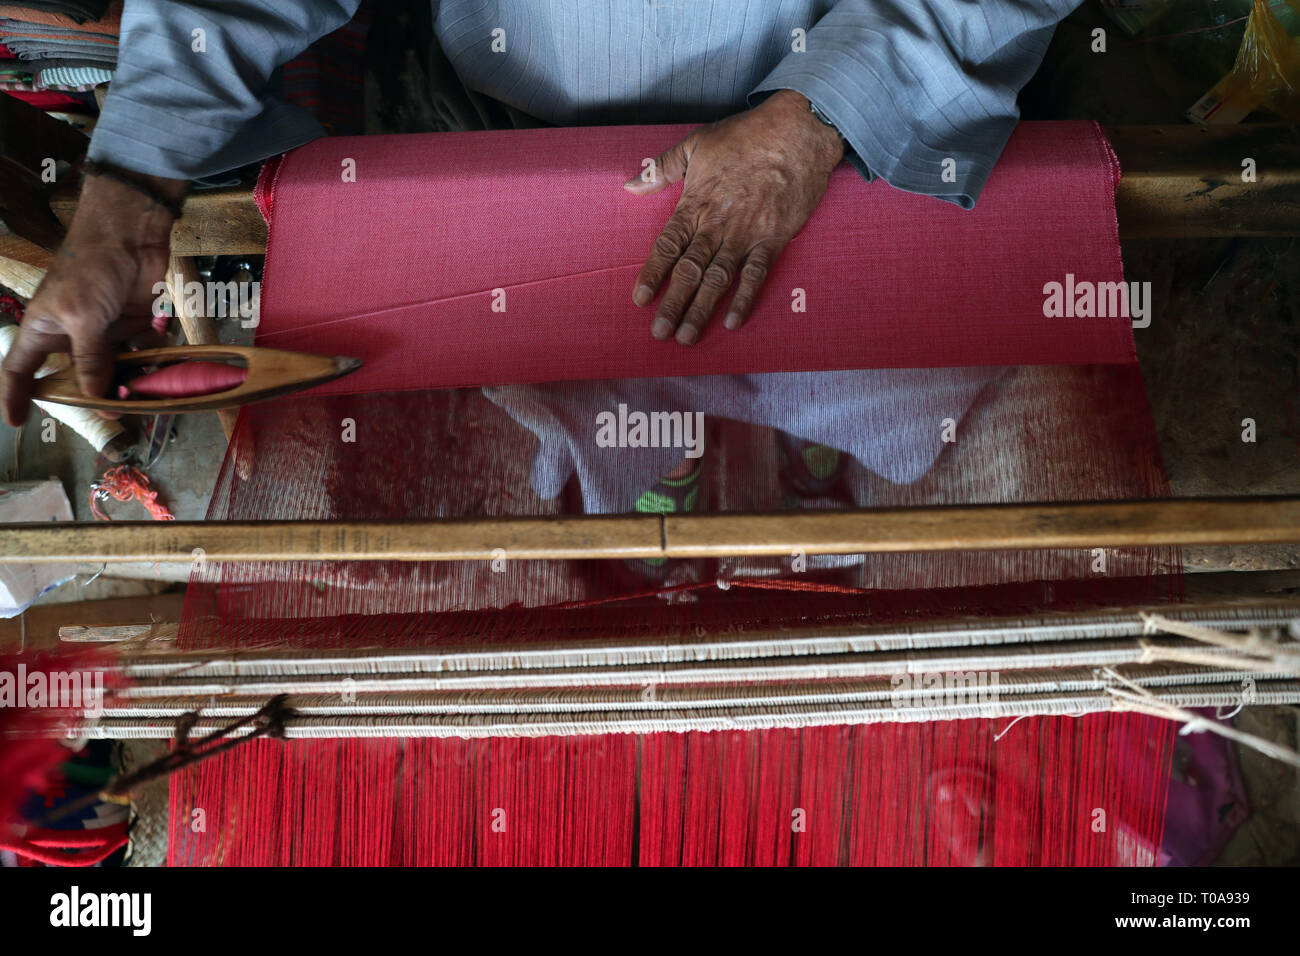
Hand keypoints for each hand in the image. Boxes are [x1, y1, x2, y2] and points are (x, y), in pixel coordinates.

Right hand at [1, 170, 185, 425]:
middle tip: (113, 411)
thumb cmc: (91, 268)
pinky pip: (142, 354)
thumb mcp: (83, 317)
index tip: (15, 422)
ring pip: (114, 370)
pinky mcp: (135, 325)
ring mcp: (105, 331)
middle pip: (77, 378)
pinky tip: (162, 369)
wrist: (131, 235)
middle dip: (93, 397)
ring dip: (127, 383)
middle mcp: (72, 335)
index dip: (15, 396)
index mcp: (43, 331)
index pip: (20, 369)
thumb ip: (90, 359)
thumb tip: (94, 398)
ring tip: (141, 393)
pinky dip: (151, 363)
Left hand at [625, 89, 843, 344]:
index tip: (640, 299)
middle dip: (673, 304)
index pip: (668, 246)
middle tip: (659, 333)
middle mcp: (717, 225)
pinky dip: (744, 299)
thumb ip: (661, 170)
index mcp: (696, 204)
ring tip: (687, 337)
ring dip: (701, 310)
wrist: (797, 131)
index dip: (653, 274)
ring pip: (718, 280)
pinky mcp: (774, 239)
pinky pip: (756, 274)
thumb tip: (629, 186)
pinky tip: (733, 322)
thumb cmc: (745, 136)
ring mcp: (746, 234)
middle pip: (689, 271)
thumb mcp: (695, 145)